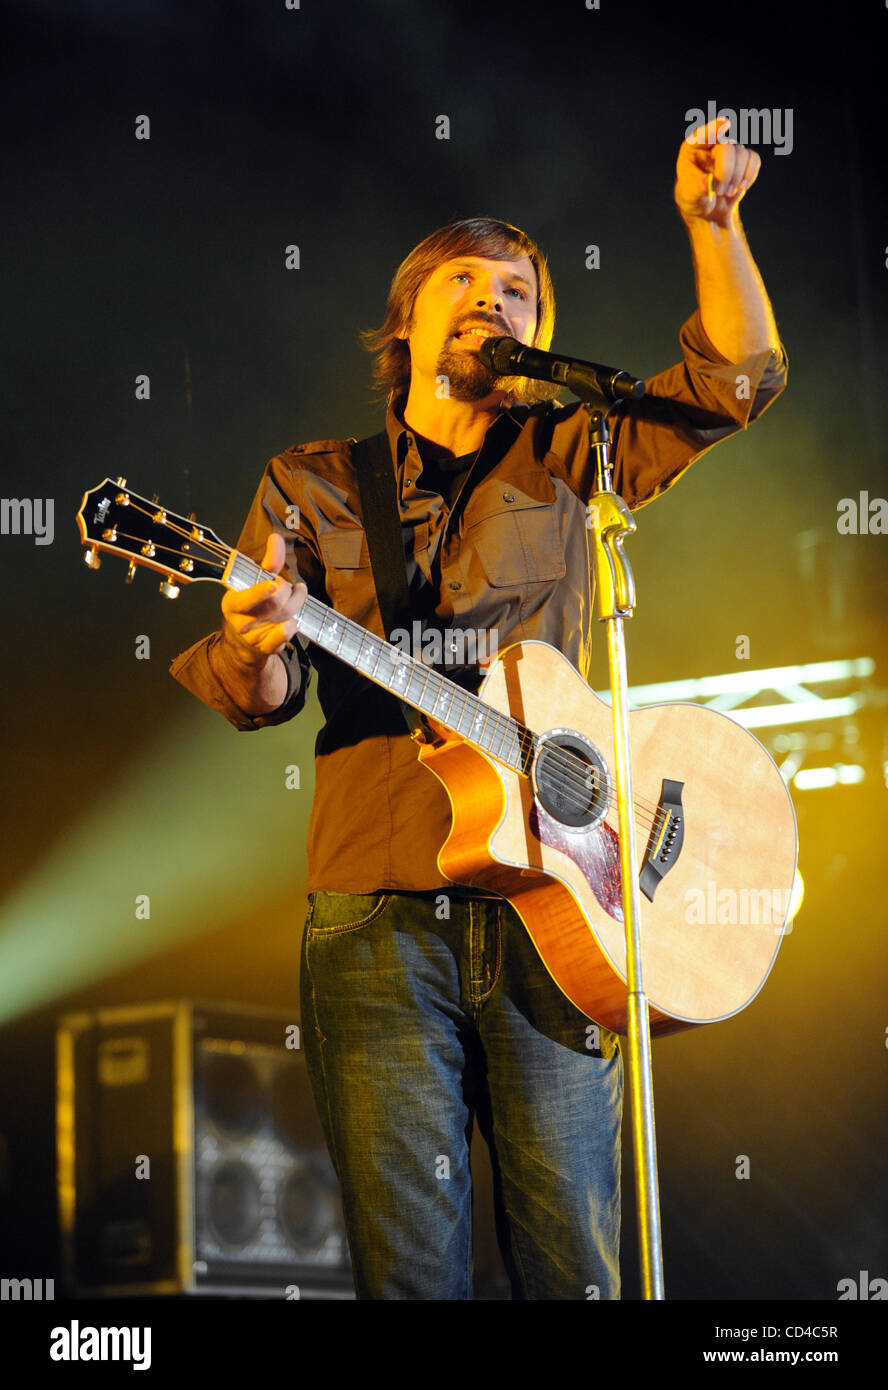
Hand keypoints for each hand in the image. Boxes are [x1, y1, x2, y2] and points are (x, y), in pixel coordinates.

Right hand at [220, 533, 306, 658]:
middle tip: (285, 585)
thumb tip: (275, 537)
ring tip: (297, 593)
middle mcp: (241, 621)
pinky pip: (282, 639)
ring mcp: (253, 636)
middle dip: (287, 591)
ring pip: (284, 618)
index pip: (245, 600)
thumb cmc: (252, 604)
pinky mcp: (265, 648)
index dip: (259, 592)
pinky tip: (293, 620)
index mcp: (232, 603)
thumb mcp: (254, 582)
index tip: (273, 584)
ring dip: (296, 603)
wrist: (242, 641)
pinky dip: (290, 628)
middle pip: (275, 605)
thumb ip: (268, 561)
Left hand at [674, 117, 760, 227]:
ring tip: (727, 192)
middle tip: (719, 191)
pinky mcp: (743, 158)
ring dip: (737, 178)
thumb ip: (697, 188)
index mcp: (693, 148)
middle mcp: (713, 143)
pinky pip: (754, 160)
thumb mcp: (690, 196)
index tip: (725, 123)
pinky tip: (741, 187)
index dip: (714, 128)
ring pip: (743, 155)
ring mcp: (729, 149)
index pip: (702, 135)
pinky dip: (749, 175)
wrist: (707, 207)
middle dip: (726, 173)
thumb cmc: (694, 197)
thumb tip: (707, 183)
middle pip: (727, 149)